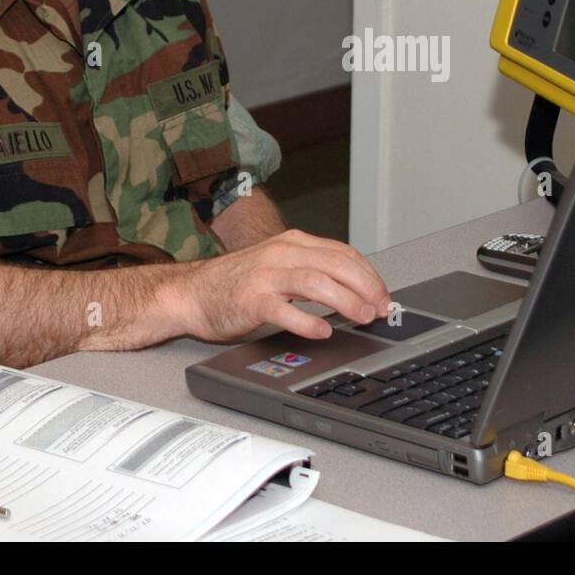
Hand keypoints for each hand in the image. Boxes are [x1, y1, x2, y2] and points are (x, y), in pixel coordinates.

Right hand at [176, 228, 390, 341]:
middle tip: (381, 309)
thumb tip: (355, 290)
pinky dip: (308, 322)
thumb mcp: (279, 265)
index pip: (343, 253)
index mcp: (293, 243)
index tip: (384, 295)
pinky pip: (284, 310)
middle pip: (335, 265)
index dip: (369, 275)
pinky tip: (323, 331)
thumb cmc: (236, 283)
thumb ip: (312, 271)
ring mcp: (266, 276)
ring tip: (363, 316)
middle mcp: (282, 254)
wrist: (190, 293)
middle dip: (365, 287)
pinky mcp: (251, 300)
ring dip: (346, 301)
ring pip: (316, 283)